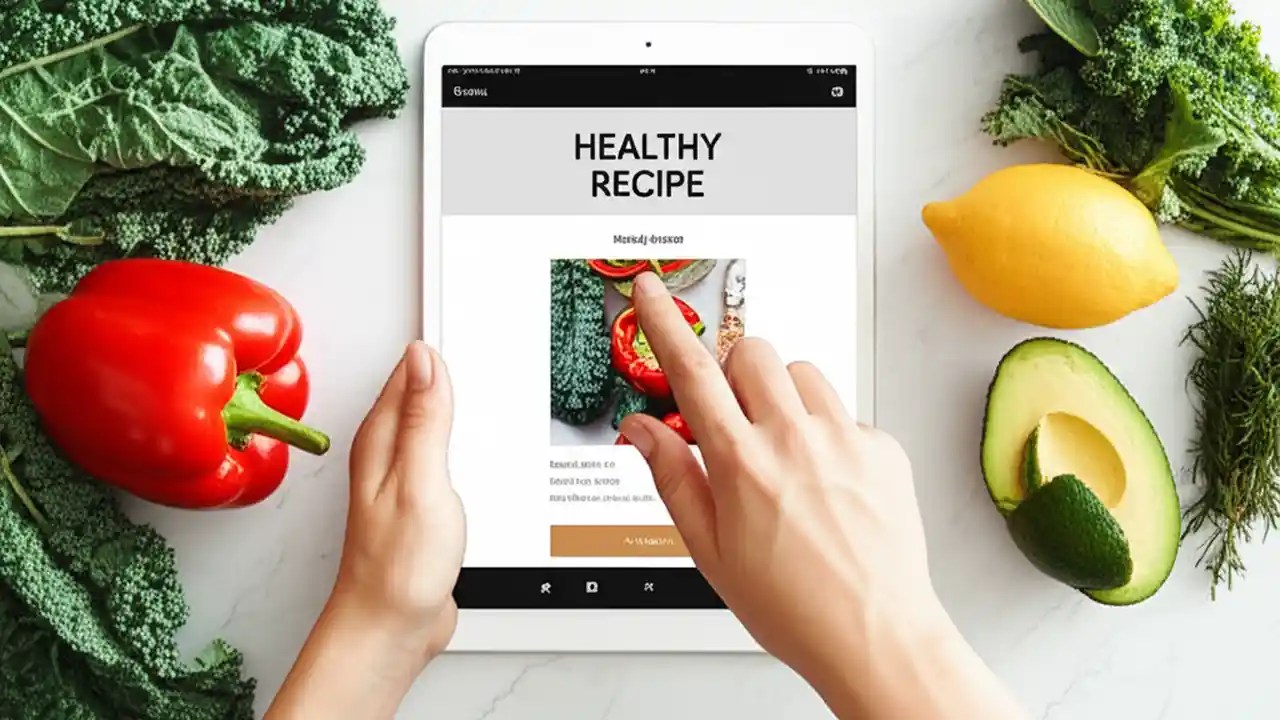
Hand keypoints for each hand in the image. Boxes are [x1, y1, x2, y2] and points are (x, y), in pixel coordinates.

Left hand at [267, 341, 463, 718]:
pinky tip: (471, 443)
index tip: (463, 313)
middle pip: (417, 393)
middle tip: (475, 332)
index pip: (409, 372)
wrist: (390, 626)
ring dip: (451, 403)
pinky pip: (439, 457)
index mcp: (382, 439)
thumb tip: (424, 358)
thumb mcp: (421, 480)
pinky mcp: (419, 504)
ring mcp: (402, 479)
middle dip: (444, 366)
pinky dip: (457, 442)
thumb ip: (426, 419)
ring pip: (429, 424)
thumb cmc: (397, 565)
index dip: (436, 346)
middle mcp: (386, 454)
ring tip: (474, 375)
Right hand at [618, 273, 1022, 719]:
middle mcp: (794, 439)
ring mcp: (845, 438)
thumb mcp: (710, 549)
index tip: (650, 292)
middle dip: (734, 370)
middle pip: (752, 352)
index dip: (665, 324)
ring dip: (783, 395)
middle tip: (735, 414)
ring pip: (802, 372)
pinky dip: (830, 431)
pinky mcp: (884, 448)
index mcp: (741, 464)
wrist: (876, 634)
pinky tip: (828, 480)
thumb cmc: (794, 606)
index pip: (692, 371)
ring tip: (785, 450)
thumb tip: (642, 430)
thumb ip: (674, 477)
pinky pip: (846, 411)